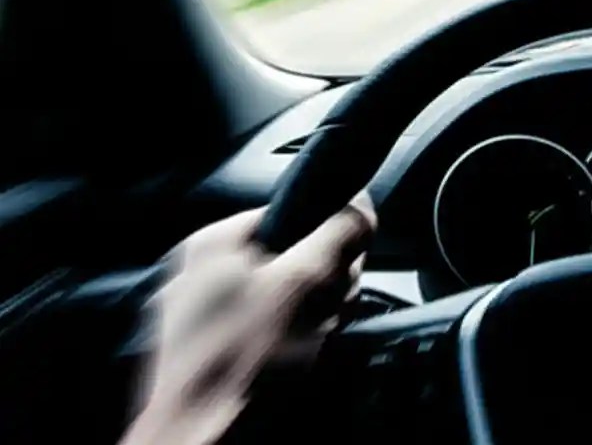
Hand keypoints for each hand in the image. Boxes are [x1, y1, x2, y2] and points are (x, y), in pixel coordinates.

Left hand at [121, 193, 375, 444]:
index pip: (295, 215)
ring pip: (279, 300)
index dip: (330, 244)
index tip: (341, 274)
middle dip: (321, 288)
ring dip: (307, 320)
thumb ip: (338, 234)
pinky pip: (260, 333)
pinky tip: (286, 366)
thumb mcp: (304, 285)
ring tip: (304, 348)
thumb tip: (361, 204)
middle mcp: (198, 272)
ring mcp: (197, 317)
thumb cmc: (241, 365)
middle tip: (323, 316)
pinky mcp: (205, 354)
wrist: (198, 443)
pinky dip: (282, 346)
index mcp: (213, 242)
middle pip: (290, 259)